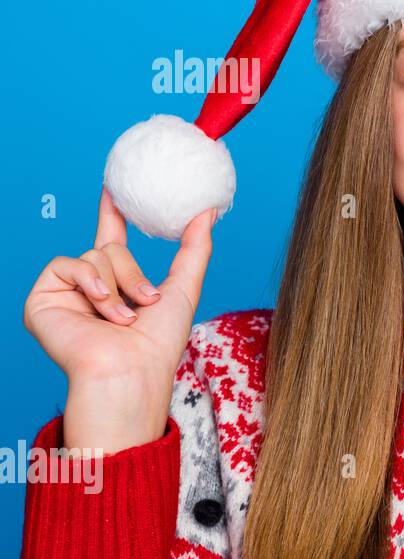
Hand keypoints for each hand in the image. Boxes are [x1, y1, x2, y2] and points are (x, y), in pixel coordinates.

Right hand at [23, 186, 216, 453]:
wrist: (131, 371)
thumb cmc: (159, 342)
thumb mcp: (184, 287)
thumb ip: (195, 249)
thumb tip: (208, 211)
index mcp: (117, 286)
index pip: (111, 240)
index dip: (112, 214)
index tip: (115, 188)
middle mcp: (88, 288)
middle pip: (110, 249)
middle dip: (134, 274)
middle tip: (146, 302)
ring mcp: (64, 295)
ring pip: (94, 256)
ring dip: (118, 285)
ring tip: (124, 318)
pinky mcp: (42, 300)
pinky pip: (67, 264)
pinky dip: (90, 282)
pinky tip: (98, 306)